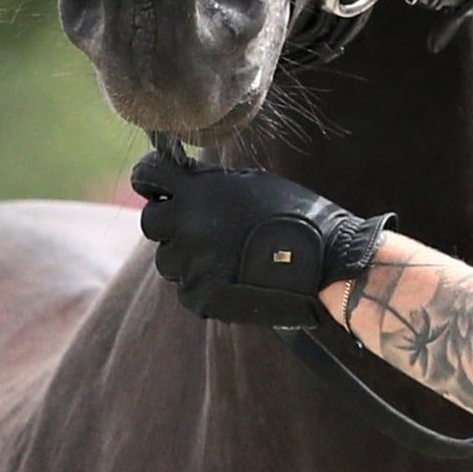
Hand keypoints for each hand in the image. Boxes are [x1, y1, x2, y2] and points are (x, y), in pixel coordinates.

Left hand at [130, 152, 394, 326]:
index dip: (148, 177)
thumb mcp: (251, 182)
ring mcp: (192, 264)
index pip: (147, 175)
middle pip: (150, 221)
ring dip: (184, 254)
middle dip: (167, 220)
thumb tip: (183, 179)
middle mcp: (188, 225)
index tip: (155, 183)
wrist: (325, 260)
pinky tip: (231, 276)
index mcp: (199, 191)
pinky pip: (186, 288)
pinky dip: (202, 283)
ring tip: (221, 254)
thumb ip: (211, 181)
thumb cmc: (294, 213)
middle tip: (195, 224)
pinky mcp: (202, 296)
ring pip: (167, 259)